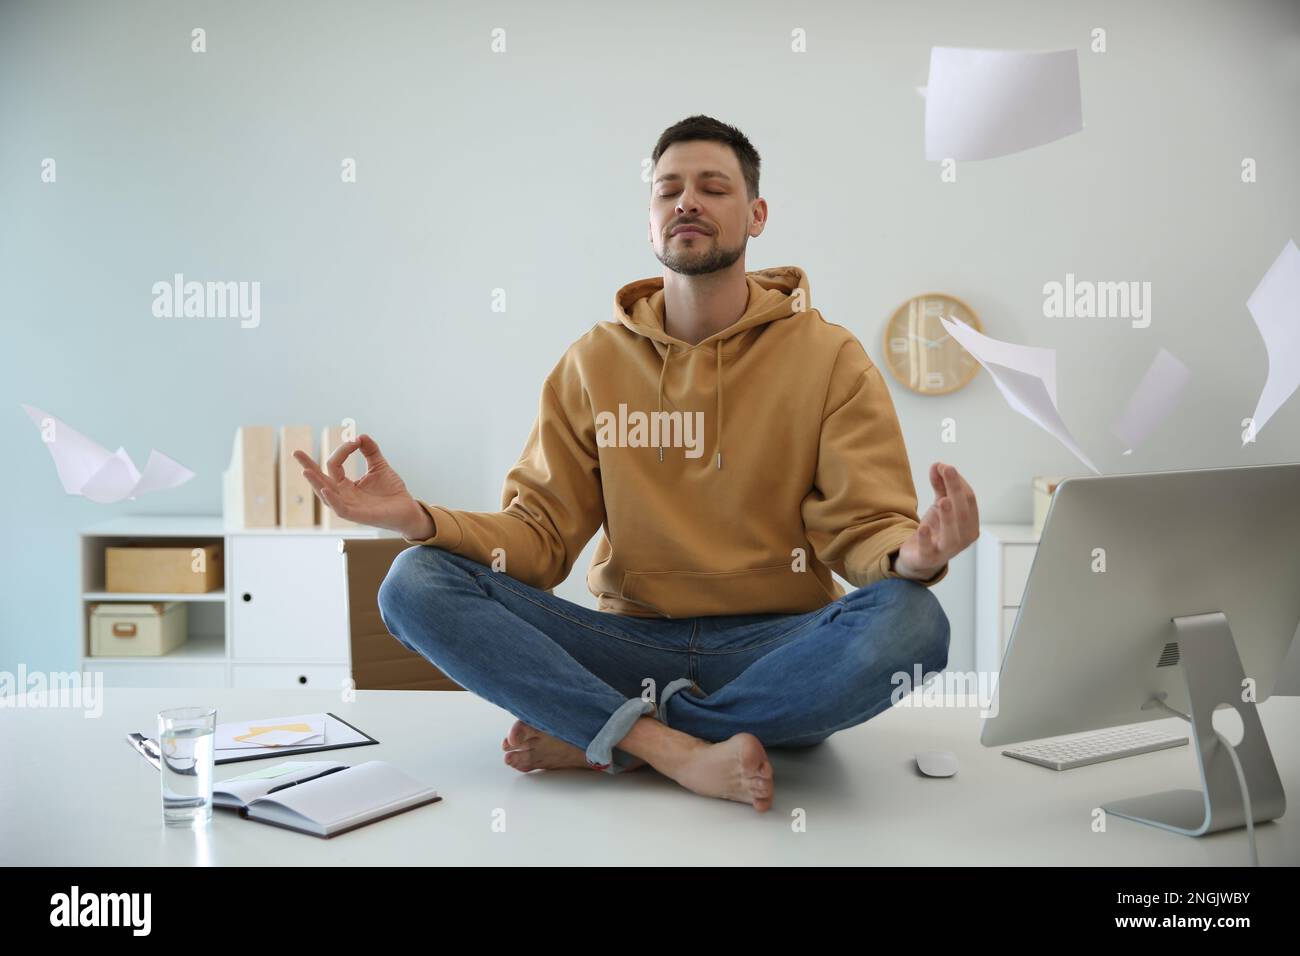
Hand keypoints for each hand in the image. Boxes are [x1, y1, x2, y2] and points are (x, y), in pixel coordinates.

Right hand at [293, 434, 431, 537]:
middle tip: (295, 452)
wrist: (408, 509)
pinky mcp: (358, 516)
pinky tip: (325, 489)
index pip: (334, 465)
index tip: (356, 441)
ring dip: (316, 483)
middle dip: (308, 466)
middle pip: (321, 481)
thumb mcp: (379, 466)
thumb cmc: (392, 491)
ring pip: (326, 495)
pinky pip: (340, 509)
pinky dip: (332, 499)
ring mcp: (349, 506)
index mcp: (346, 485)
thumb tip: (360, 435)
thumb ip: (370, 451)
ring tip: (305, 470)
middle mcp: (343, 495)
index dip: (343, 450)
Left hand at [894, 462, 979, 579]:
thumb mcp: (939, 506)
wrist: (919, 558)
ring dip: (948, 517)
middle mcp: (963, 538)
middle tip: (947, 470)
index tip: (945, 466)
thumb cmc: (935, 529)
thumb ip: (940, 486)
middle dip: (956, 490)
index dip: (958, 482)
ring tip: (943, 500)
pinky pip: (928, 549)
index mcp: (970, 524)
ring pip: (952, 535)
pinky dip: (926, 539)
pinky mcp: (928, 558)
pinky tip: (922, 527)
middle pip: (963, 514)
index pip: (969, 500)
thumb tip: (938, 465)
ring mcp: (947, 551)